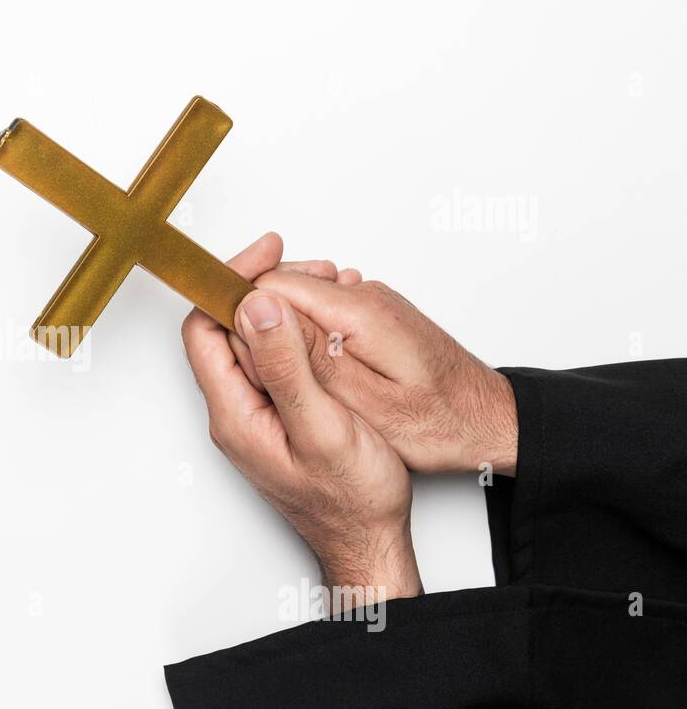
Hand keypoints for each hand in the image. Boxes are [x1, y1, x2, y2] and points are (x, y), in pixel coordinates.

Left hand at [182, 238, 421, 603]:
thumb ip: (288, 368)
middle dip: (262, 286)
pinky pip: (272, 361)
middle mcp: (234, 411)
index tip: (269, 255)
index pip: (205, 327)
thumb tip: (257, 307)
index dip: (230, 281)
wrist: (369, 542)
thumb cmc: (352, 500)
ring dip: (283, 308)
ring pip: (251, 342)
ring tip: (326, 290)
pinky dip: (294, 333)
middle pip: (225, 328)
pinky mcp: (274, 417)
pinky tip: (326, 326)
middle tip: (310, 269)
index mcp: (234, 413)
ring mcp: (253, 415)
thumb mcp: (323, 429)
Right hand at [247, 269, 517, 475]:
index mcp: (357, 313)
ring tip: (276, 377)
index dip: (235, 307)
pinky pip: (320, 311)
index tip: (220, 340)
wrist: (489, 422)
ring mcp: (368, 302)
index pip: (270, 285)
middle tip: (247, 371)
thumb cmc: (438, 424)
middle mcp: (362, 296)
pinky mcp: (372, 315)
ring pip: (298, 298)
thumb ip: (308, 357)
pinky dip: (302, 335)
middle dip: (253, 319)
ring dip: (277, 329)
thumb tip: (258, 313)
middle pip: (280, 285)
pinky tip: (308, 371)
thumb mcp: (365, 404)